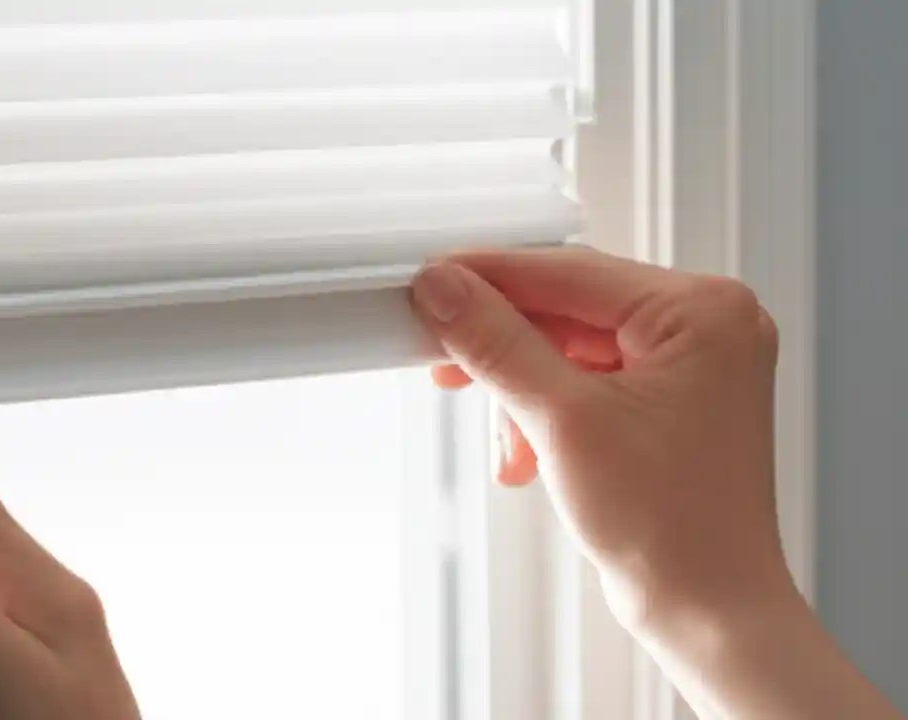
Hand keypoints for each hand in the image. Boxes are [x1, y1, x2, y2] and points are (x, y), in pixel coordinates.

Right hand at [410, 247, 900, 718]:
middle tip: (443, 359)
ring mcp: (691, 363)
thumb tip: (444, 290)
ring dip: (523, 392)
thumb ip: (497, 344)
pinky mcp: (669, 397)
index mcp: (703, 312)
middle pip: (567, 308)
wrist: (709, 613)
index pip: (569, 272)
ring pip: (569, 347)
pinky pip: (587, 379)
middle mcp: (706, 326)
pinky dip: (547, 411)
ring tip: (508, 445)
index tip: (430, 283)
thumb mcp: (565, 421)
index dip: (488, 277)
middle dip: (504, 349)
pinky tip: (527, 454)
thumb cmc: (673, 528)